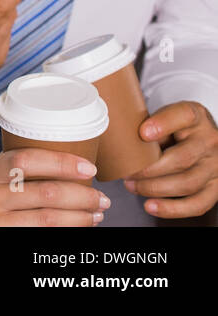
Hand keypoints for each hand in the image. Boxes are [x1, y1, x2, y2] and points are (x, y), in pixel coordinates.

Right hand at [0, 149, 106, 225]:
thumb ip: (8, 172)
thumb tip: (59, 164)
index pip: (25, 160)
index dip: (61, 162)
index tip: (88, 167)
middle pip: (46, 194)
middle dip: (82, 196)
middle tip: (100, 197)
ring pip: (48, 220)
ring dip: (80, 218)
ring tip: (96, 214)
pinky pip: (39, 238)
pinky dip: (64, 233)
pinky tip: (76, 228)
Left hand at [125, 101, 217, 217]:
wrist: (198, 137)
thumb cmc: (173, 127)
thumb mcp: (163, 116)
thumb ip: (147, 123)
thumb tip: (117, 138)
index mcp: (195, 116)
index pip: (184, 116)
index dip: (163, 124)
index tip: (143, 133)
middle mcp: (210, 141)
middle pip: (182, 159)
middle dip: (149, 169)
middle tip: (127, 172)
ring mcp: (215, 166)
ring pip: (188, 183)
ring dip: (155, 189)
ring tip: (132, 186)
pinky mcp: (215, 187)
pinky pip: (198, 204)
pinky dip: (173, 209)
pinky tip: (151, 206)